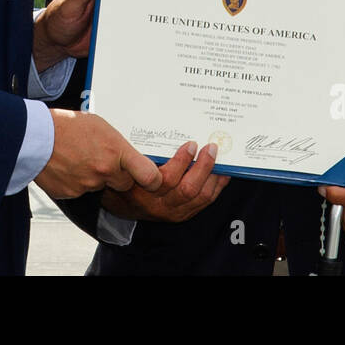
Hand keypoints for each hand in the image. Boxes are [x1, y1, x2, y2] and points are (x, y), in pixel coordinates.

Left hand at [32, 0, 170, 70]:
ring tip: (176, 4)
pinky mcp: (118, 24)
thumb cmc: (58, 19)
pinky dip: (148, 23)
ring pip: (141, 0)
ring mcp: (116, 7)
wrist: (56, 43)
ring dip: (156, 1)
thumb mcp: (68, 6)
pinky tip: (160, 28)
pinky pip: (136, 21)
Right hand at [34, 109, 163, 199]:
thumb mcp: (100, 125)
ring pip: (101, 186)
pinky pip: (81, 191)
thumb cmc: (67, 125)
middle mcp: (105, 171)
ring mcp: (88, 185)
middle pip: (125, 183)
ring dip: (95, 176)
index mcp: (116, 151)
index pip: (149, 176)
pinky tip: (68, 166)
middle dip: (118, 174)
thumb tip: (128, 155)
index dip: (154, 180)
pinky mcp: (72, 194)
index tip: (153, 179)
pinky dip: (77, 182)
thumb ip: (118, 143)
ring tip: (79, 157)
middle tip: (103, 158)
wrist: (35, 136)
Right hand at [100, 141, 229, 221]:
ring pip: (200, 197)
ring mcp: (172, 212)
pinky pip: (204, 202)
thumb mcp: (130, 162)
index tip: (191, 144)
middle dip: (203, 167)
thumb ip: (144, 152)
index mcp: (143, 190)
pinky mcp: (182, 215)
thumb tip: (171, 130)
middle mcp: (159, 204)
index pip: (166, 179)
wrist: (123, 203)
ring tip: (219, 160)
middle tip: (211, 148)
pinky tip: (221, 174)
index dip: (182, 161)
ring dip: (213, 176)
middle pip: (188, 189)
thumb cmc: (127, 176)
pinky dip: (216, 187)